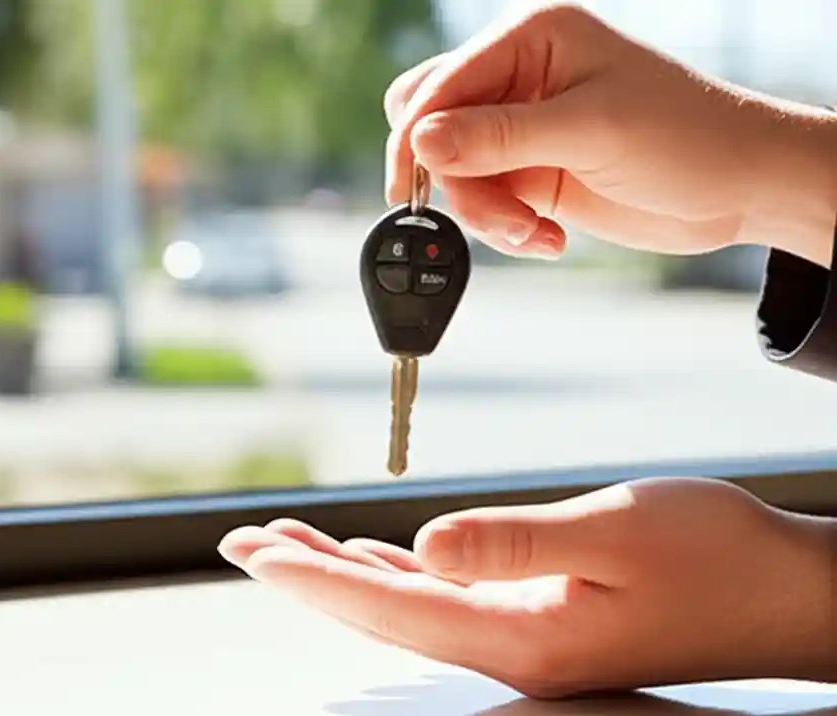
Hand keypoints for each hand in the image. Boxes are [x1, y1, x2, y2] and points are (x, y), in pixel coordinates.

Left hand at [218, 477, 836, 697]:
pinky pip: (449, 597)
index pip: (389, 607)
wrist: (789, 592)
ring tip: (289, 547)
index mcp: (522, 637)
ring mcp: (529, 637)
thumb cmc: (719, 558)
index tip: (252, 550)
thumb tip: (421, 544)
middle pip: (383, 612)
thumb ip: (512, 542)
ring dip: (344, 574)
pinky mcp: (546, 619)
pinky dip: (400, 574)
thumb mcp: (615, 531)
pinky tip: (377, 559)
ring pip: (409, 604)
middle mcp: (514, 648)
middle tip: (243, 545)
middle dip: (306, 578)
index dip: (311, 579)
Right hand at [384, 4, 836, 266]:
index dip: (420, 137)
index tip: (414, 187)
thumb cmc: (688, 137)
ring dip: (484, 212)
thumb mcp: (590, 131)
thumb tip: (421, 143)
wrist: (742, 188)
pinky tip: (546, 236)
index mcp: (531, 38)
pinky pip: (482, 201)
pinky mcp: (531, 171)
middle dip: (452, 178)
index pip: (441, 84)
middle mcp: (519, 77)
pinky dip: (504, 227)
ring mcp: (523, 127)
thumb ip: (498, 137)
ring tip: (532, 232)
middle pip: (431, 124)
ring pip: (453, 172)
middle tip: (488, 212)